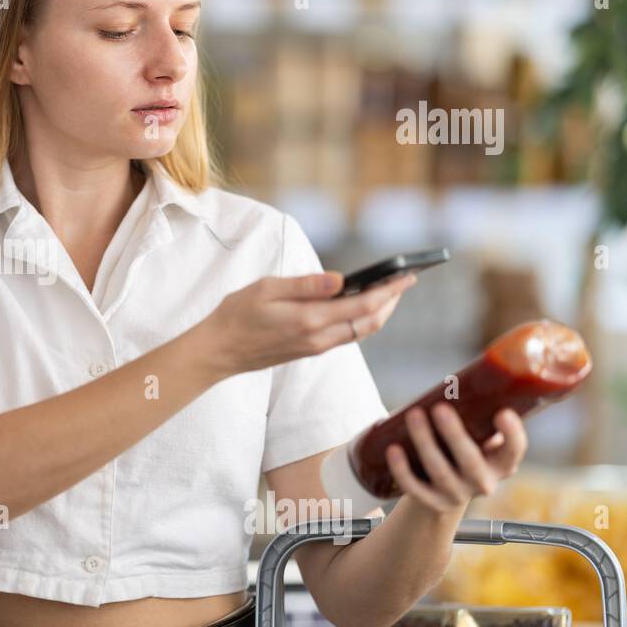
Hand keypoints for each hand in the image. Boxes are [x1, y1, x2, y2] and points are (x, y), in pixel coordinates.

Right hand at [205, 270, 415, 378]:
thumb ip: (305, 285)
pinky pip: (346, 335)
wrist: (219, 351)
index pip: (363, 305)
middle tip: (405, 281)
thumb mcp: (266, 289)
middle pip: (370, 322)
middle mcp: (318, 338)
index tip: (408, 276)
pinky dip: (361, 320)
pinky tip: (359, 306)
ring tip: (388, 292)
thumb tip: (340, 279)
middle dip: (391, 302)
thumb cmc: (236, 316)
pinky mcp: (309, 350)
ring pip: (360, 331)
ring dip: (379, 313)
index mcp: (310, 320)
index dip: (390, 291)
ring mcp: (315, 347)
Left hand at [385, 404, 527, 514]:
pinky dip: (402, 470)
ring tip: (413, 415)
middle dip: (454, 434)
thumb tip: (464, 375)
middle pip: (471, 461)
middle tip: (440, 408)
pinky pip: (415, 488)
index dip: (512, 434)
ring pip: (440, 472)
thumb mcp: (477, 436)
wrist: (443, 491)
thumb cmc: (462, 450)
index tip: (502, 412)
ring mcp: (457, 495)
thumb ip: (477, 414)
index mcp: (501, 463)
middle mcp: (483, 482)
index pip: (514, 450)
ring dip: (425, 443)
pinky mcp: (432, 503)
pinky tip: (392, 449)